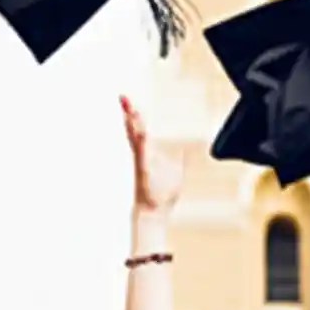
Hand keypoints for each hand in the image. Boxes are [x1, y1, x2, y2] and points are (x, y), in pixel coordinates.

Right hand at [122, 96, 182, 216]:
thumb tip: (187, 150)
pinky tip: (144, 134)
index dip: (134, 115)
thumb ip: (180, 159)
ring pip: (137, 140)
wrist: (153, 211)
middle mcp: (142, 156)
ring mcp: (142, 163)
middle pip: (134, 130)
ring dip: (135, 125)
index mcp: (147, 153)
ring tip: (132, 110)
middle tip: (122, 97)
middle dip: (129, 114)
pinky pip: (144, 156)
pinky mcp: (145, 172)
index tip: (127, 100)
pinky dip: (144, 145)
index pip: (139, 129)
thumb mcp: (176, 172)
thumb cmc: (162, 193)